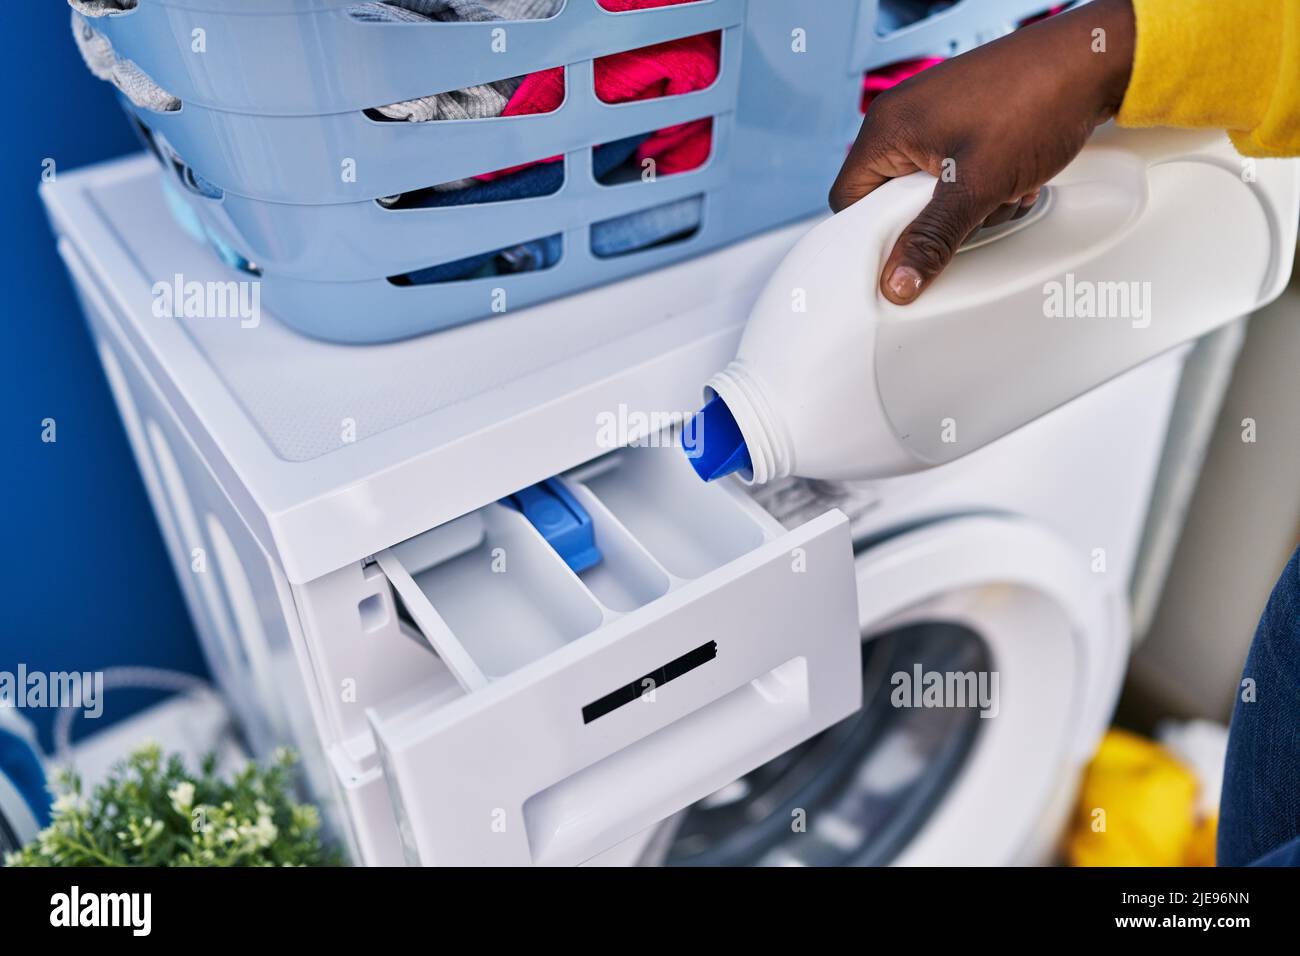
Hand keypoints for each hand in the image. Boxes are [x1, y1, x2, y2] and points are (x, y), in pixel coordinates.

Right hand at [831, 0, 1135, 303]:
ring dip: (960, 206)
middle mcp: (904, 118)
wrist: (1090, 62)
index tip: (901, 256)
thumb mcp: (977, 186)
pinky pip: (952, 171)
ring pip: (926, 189)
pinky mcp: (963, 120)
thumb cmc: (1035, 100)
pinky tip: (1008, 184)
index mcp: (887, 127)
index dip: (872, 235)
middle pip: (888, 198)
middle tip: (963, 219)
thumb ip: (932, 238)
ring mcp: (934, 118)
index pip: (850, 200)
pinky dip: (979, 187)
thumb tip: (899, 282)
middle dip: (928, 220)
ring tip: (995, 196)